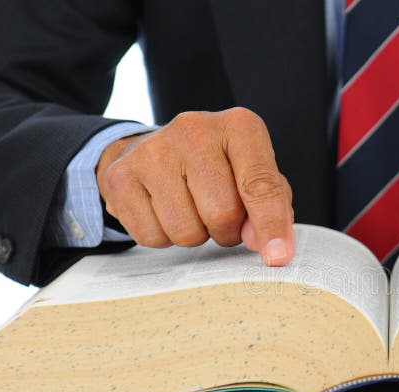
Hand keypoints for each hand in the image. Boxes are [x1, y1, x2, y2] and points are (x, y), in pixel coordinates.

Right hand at [96, 107, 294, 265]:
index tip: (277, 257)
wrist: (153, 150)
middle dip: (228, 230)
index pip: (260, 184)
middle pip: (222, 213)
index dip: (271, 225)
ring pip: (187, 230)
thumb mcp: (255, 175)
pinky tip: (164, 210)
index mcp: (239, 126)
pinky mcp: (121, 176)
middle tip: (222, 217)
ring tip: (193, 209)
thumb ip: (272, 207)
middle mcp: (195, 129)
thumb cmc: (219, 169)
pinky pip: (153, 237)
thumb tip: (265, 244)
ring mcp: (153, 150)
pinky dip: (164, 237)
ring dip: (197, 235)